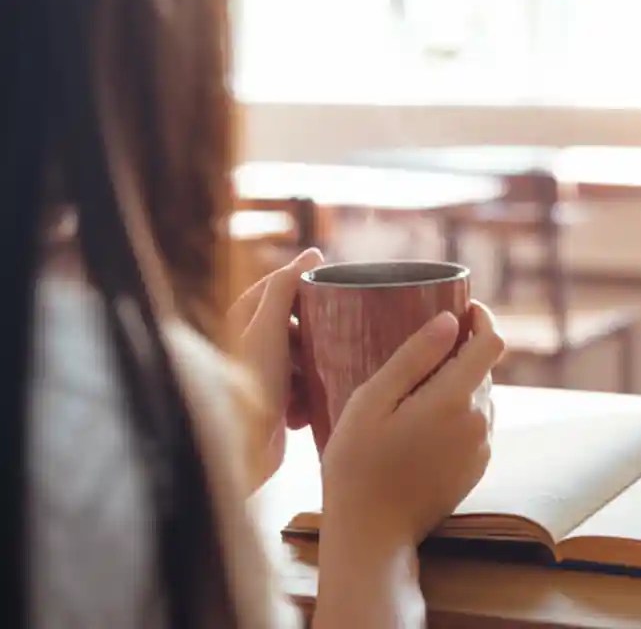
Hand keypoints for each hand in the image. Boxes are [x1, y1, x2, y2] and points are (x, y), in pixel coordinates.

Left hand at [228, 247, 324, 481]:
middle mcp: (252, 343)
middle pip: (298, 324)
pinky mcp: (276, 402)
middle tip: (340, 340)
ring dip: (316, 371)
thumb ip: (287, 287)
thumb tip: (313, 253)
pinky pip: (304, 390)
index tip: (340, 293)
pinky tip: (307, 410)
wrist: (241, 448)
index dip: (310, 289)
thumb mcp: (269, 328)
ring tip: (321, 381)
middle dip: (318, 336)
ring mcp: (265, 374)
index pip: (284, 287)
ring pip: (306, 358)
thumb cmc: (251, 384)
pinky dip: (309, 399)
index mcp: (245, 317)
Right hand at [321, 301, 502, 545]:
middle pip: (483, 369)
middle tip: (421, 351)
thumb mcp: (372, 401)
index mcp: (455, 399)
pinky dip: (456, 414)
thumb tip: (450, 321)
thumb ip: (413, 357)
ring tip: (414, 393)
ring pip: (480, 398)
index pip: (492, 342)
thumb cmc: (358, 464)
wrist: (372, 533)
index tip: (463, 308)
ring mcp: (481, 448)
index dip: (483, 318)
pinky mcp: (476, 468)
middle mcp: (479, 422)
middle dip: (461, 352)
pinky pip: (475, 426)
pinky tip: (420, 427)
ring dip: (458, 386)